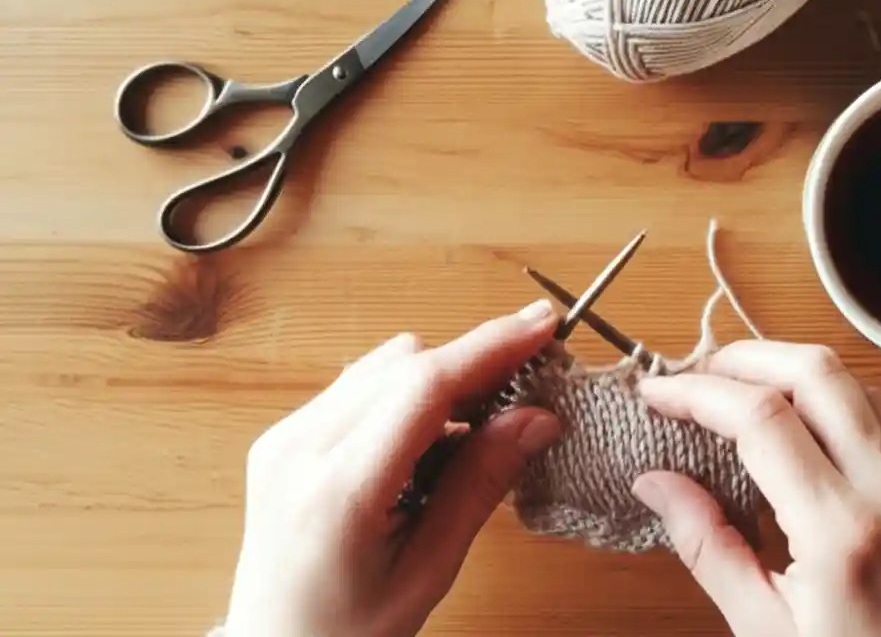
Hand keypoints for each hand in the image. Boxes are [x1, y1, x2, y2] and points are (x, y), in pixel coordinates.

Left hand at [221, 301, 561, 636]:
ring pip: (382, 365)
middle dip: (473, 365)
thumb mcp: (429, 569)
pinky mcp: (283, 434)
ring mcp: (283, 436)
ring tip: (476, 431)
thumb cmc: (350, 631)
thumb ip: (480, 484)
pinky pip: (359, 385)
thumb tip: (537, 416)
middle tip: (528, 392)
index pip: (423, 387)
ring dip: (440, 380)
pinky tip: (430, 442)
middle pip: (404, 364)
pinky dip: (407, 396)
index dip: (490, 348)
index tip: (544, 326)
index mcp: (337, 490)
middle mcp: (298, 448)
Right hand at [632, 341, 880, 636]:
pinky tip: (794, 421)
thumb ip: (705, 545)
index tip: (657, 393)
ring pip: (855, 381)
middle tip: (694, 378)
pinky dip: (832, 398)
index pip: (761, 418)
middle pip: (816, 372)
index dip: (698, 393)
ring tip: (736, 394)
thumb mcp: (762, 626)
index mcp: (842, 532)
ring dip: (790, 370)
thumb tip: (654, 481)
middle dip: (745, 358)